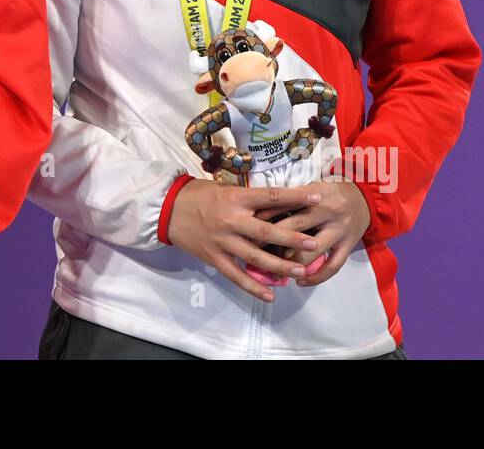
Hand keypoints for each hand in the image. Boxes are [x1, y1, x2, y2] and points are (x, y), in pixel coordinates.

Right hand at [167, 180, 322, 301]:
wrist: (167, 208)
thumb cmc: (197, 194)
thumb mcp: (224, 188)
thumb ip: (247, 197)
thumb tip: (275, 202)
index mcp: (236, 198)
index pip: (271, 197)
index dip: (294, 197)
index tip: (316, 198)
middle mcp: (231, 220)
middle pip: (267, 232)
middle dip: (292, 239)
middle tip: (314, 244)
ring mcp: (222, 241)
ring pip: (255, 257)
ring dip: (279, 267)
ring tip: (299, 273)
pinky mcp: (214, 257)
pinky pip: (236, 275)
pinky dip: (253, 286)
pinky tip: (269, 296)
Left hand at [266, 179, 370, 286]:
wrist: (364, 198)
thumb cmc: (329, 193)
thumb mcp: (309, 190)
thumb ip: (288, 201)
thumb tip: (258, 214)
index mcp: (316, 196)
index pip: (287, 207)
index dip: (267, 218)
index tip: (249, 228)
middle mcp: (328, 213)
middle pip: (298, 229)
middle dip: (275, 242)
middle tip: (256, 252)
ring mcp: (340, 232)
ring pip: (314, 251)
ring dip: (293, 262)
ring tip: (276, 270)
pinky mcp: (348, 246)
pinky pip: (333, 266)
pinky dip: (317, 277)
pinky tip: (300, 281)